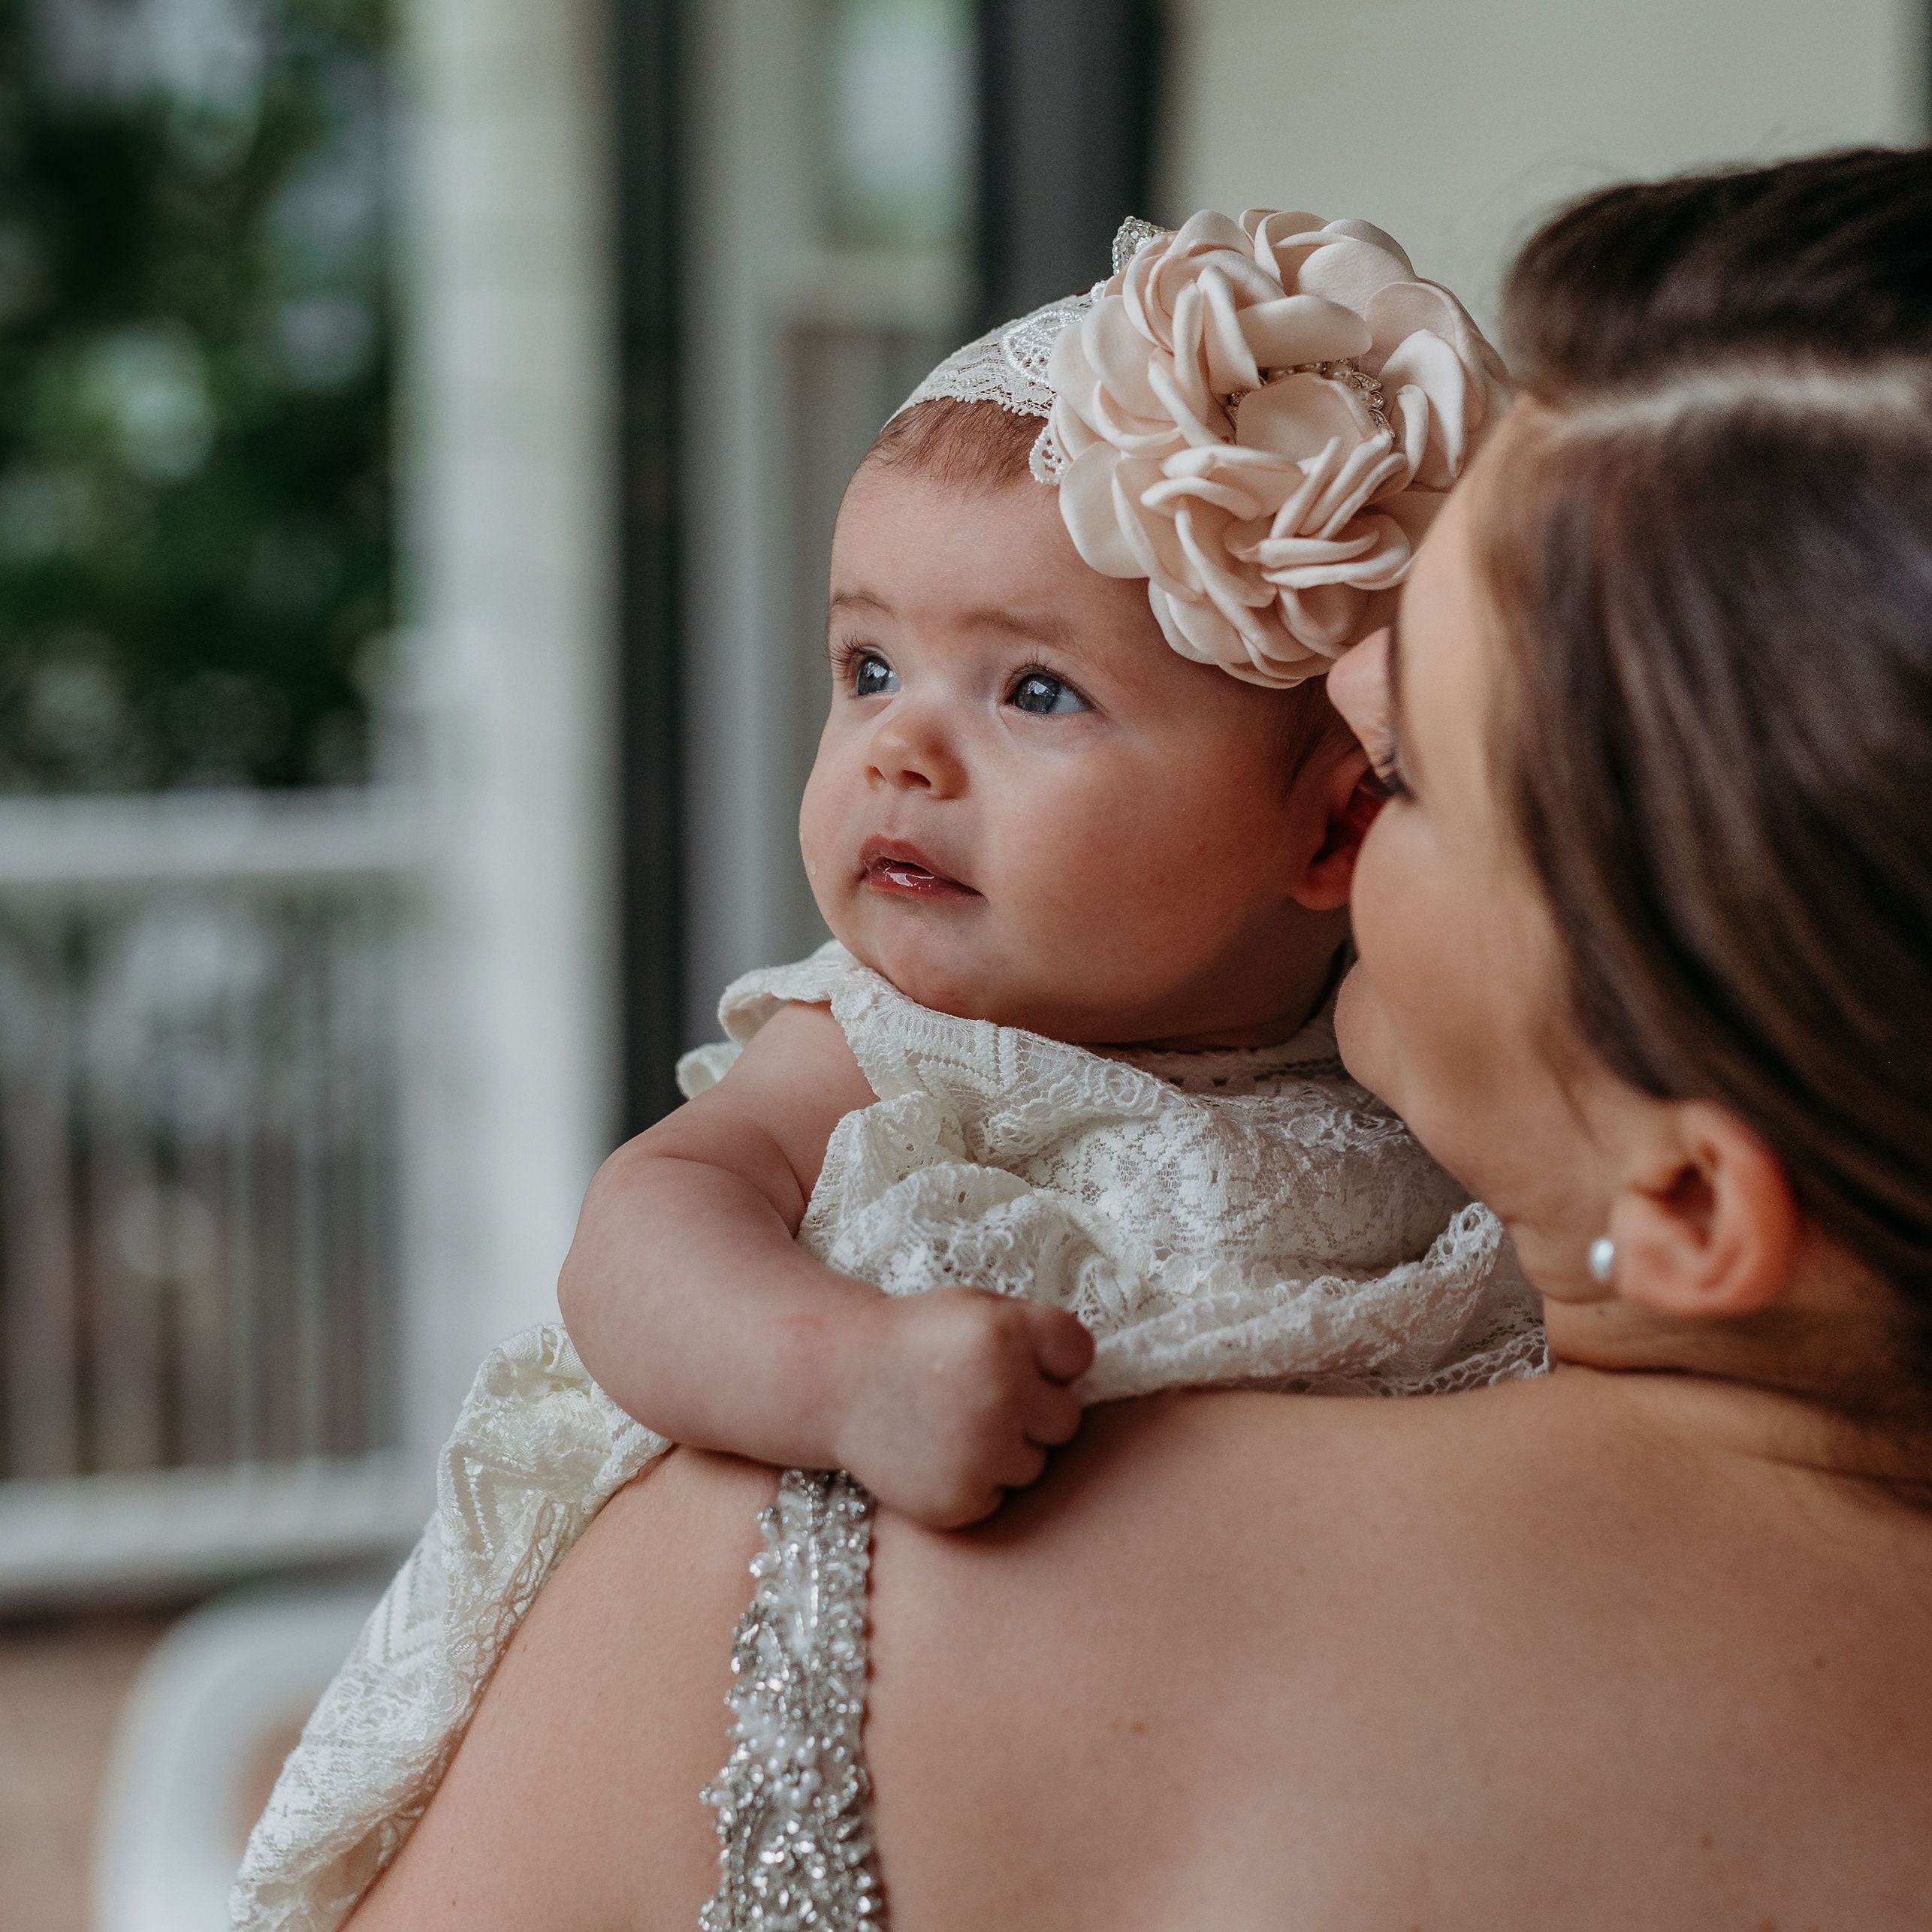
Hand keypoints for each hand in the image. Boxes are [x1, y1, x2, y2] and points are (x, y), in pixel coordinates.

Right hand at [833, 1288, 1094, 1527]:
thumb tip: (1091, 1380)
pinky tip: (939, 1453)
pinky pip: (1000, 1496)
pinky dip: (976, 1481)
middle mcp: (1000, 1392)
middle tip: (981, 1395)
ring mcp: (980, 1452)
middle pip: (1066, 1419)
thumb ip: (1036, 1334)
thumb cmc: (918, 1341)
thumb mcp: (976, 1309)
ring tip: (955, 1424)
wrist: (838, 1380)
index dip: (1052, 1358)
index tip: (1018, 1356)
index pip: (1080, 1354)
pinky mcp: (960, 1500)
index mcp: (1006, 1334)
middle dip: (1033, 1410)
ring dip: (1006, 1449)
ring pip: (1036, 1463)